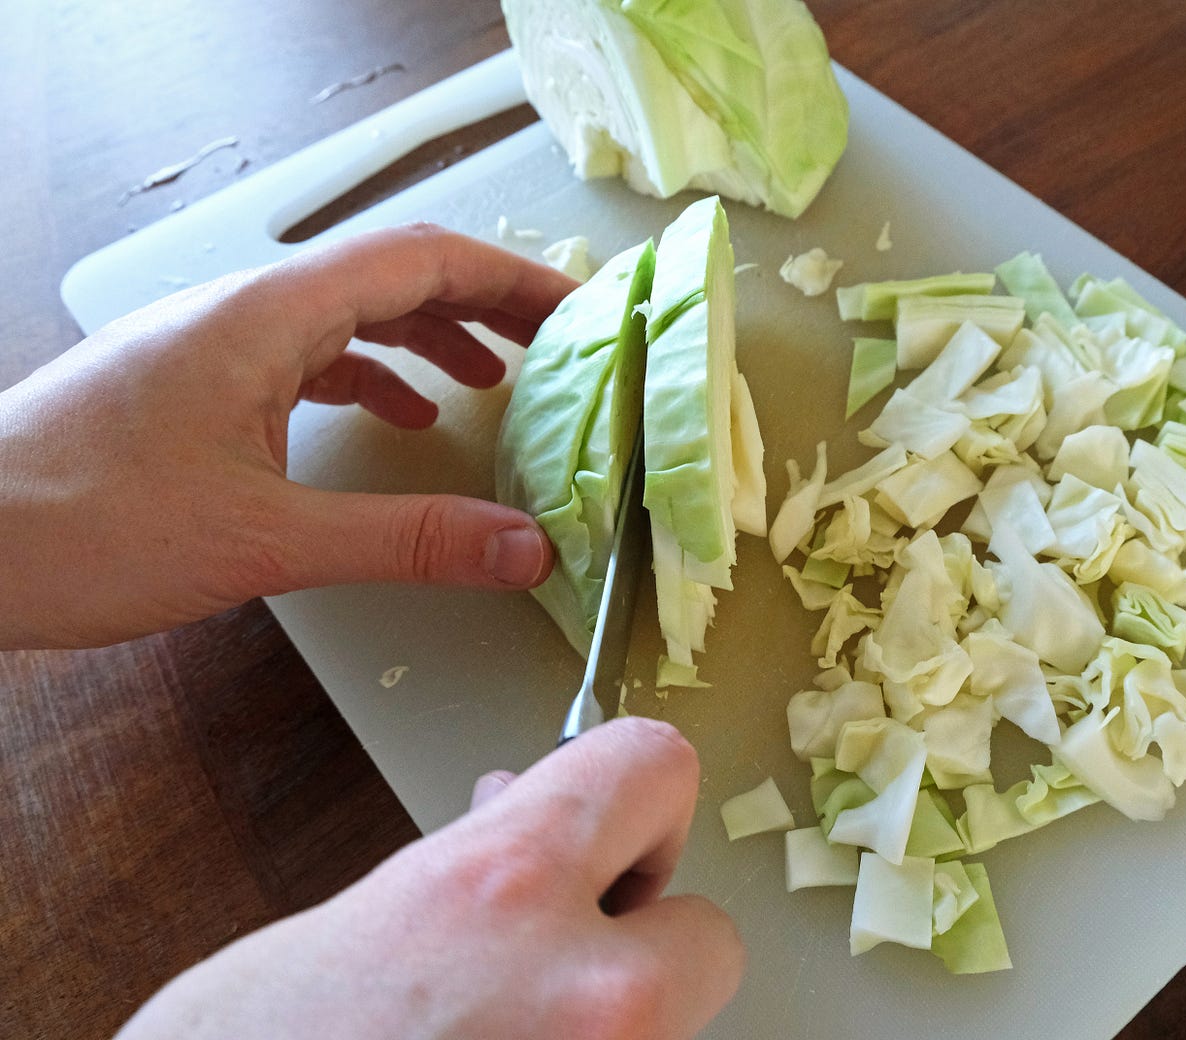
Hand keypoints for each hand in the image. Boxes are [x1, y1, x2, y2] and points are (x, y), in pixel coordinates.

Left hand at [0, 223, 578, 648]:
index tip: (579, 313)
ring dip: (432, 339)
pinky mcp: (197, 383)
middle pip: (393, 277)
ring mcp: (216, 344)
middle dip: (485, 306)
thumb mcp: (265, 539)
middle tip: (558, 348)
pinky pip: (308, 356)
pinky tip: (399, 420)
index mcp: (267, 315)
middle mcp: (244, 310)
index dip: (514, 279)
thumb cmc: (78, 524)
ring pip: (351, 315)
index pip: (422, 259)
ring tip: (497, 383)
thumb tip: (525, 547)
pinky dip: (372, 376)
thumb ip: (407, 540)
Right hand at [113, 717, 745, 1039]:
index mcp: (510, 884)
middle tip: (563, 950)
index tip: (614, 831)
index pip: (660, 768)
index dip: (636, 798)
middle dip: (646, 937)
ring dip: (616, 1013)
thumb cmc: (262, 1039)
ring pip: (674, 1024)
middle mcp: (588, 993)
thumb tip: (530, 815)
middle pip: (714, 934)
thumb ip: (481, 855)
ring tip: (504, 1023)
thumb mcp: (379, 906)